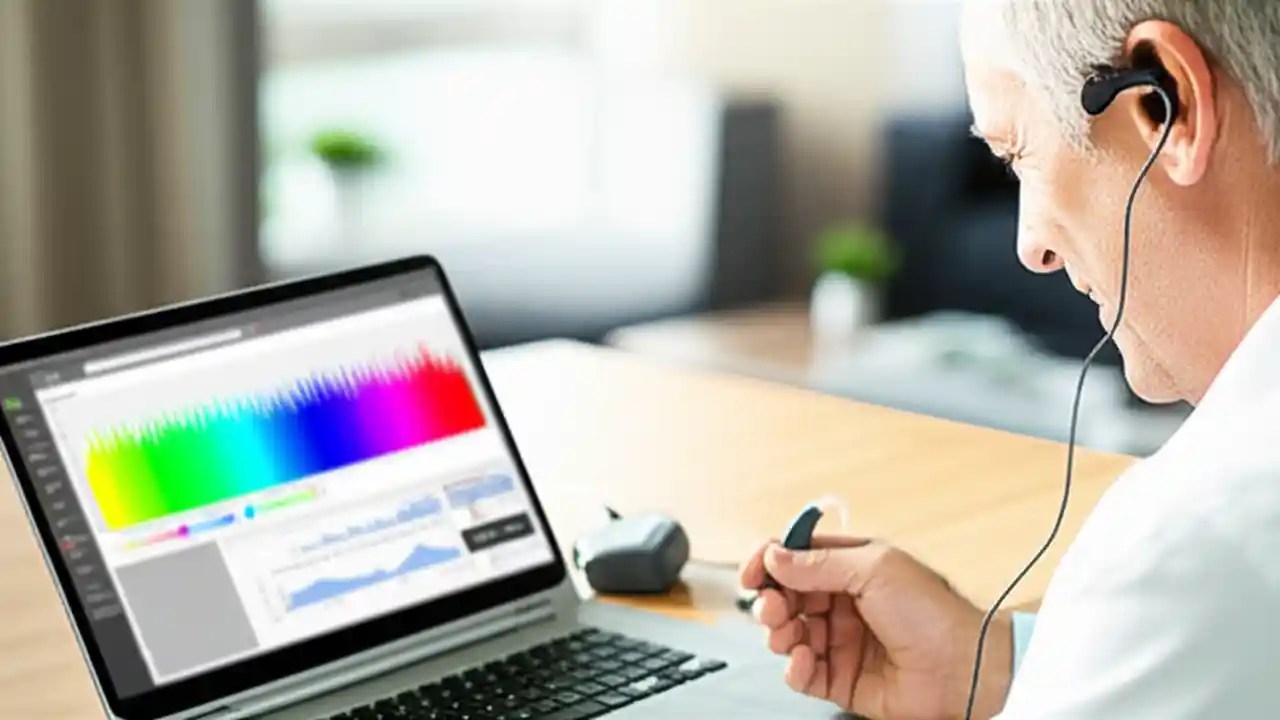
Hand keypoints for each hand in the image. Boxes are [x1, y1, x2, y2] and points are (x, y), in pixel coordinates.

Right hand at [739, 536, 1012, 719]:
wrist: (965, 671)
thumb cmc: (933, 614)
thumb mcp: (874, 569)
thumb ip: (819, 562)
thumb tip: (774, 555)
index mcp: (852, 567)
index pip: (796, 557)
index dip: (769, 561)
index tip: (753, 572)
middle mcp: (843, 602)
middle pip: (785, 596)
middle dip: (770, 601)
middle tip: (771, 608)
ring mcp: (841, 641)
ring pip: (787, 634)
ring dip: (779, 633)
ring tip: (791, 637)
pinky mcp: (842, 679)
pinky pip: (801, 674)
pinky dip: (794, 668)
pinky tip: (802, 662)